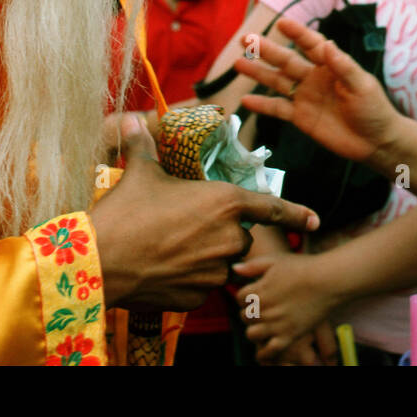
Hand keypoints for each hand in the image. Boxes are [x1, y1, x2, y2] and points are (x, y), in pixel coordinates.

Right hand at [89, 116, 318, 310]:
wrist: (99, 261)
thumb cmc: (125, 211)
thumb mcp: (140, 172)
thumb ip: (146, 146)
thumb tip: (136, 120)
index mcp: (226, 202)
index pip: (273, 208)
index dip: (297, 215)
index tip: (316, 222)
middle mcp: (230, 238)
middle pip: (240, 236)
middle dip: (221, 232)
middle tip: (187, 227)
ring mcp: (216, 271)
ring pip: (222, 262)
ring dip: (207, 256)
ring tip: (171, 247)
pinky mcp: (199, 296)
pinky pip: (203, 286)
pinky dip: (190, 279)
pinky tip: (164, 268)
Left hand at [232, 250, 343, 362]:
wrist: (328, 280)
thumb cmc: (303, 267)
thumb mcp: (275, 260)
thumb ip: (253, 266)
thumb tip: (234, 269)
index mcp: (259, 290)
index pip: (239, 297)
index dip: (246, 295)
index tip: (255, 294)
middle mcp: (265, 309)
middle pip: (244, 316)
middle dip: (249, 312)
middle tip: (261, 309)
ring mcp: (276, 324)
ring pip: (252, 334)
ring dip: (254, 330)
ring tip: (263, 325)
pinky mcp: (289, 335)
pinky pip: (269, 350)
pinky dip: (264, 352)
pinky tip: (265, 348)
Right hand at [233, 15, 401, 169]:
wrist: (376, 142)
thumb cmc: (375, 110)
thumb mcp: (362, 86)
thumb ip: (343, 66)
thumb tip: (327, 44)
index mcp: (331, 66)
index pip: (311, 44)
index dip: (297, 33)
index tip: (281, 23)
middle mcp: (314, 78)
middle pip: (287, 61)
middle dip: (266, 50)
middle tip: (245, 39)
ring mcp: (306, 97)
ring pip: (277, 81)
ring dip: (258, 73)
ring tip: (238, 63)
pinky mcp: (301, 118)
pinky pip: (278, 109)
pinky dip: (262, 105)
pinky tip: (245, 100)